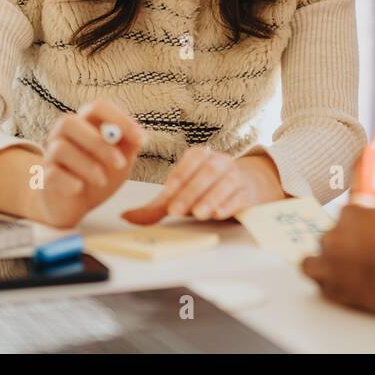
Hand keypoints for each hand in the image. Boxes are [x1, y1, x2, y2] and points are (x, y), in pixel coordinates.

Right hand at [31, 100, 143, 228]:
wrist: (74, 204)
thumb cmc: (99, 175)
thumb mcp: (121, 160)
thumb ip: (129, 146)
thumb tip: (139, 136)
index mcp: (85, 123)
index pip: (97, 107)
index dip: (119, 119)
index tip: (140, 139)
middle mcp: (63, 134)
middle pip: (70, 123)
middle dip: (99, 143)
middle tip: (120, 163)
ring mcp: (50, 154)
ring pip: (61, 148)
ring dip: (87, 165)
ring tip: (102, 181)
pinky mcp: (43, 177)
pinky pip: (52, 173)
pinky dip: (69, 181)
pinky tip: (80, 188)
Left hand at [122, 149, 284, 224]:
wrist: (244, 187)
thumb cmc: (205, 190)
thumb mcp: (180, 196)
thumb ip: (155, 208)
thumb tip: (126, 217)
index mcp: (201, 157)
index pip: (192, 159)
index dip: (180, 174)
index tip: (168, 193)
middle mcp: (220, 162)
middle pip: (208, 172)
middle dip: (191, 191)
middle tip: (177, 210)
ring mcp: (236, 176)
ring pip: (226, 182)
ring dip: (211, 197)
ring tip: (199, 214)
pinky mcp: (248, 192)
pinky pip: (241, 195)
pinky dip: (230, 204)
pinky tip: (220, 214)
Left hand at [301, 205, 374, 317]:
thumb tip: (372, 232)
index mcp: (351, 213)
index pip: (342, 220)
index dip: (354, 233)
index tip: (363, 242)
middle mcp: (334, 234)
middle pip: (328, 241)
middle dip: (341, 250)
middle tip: (359, 262)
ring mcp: (330, 261)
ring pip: (311, 263)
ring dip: (324, 267)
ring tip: (341, 276)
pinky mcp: (333, 287)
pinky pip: (321, 286)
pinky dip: (331, 288)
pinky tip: (346, 289)